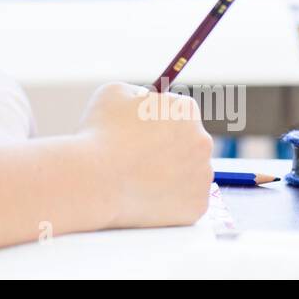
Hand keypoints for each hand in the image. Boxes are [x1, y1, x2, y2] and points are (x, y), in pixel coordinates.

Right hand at [73, 82, 212, 228]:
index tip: (143, 131)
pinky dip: (170, 200)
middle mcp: (202, 141)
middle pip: (188, 143)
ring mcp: (203, 176)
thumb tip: (145, 101)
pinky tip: (147, 196)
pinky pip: (186, 200)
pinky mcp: (197, 207)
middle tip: (139, 157)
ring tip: (139, 178)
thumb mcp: (114, 92)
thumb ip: (137, 93)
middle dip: (168, 148)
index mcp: (186, 111)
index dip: (158, 121)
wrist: (96, 181)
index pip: (179, 112)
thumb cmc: (101, 134)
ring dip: (171, 174)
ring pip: (189, 172)